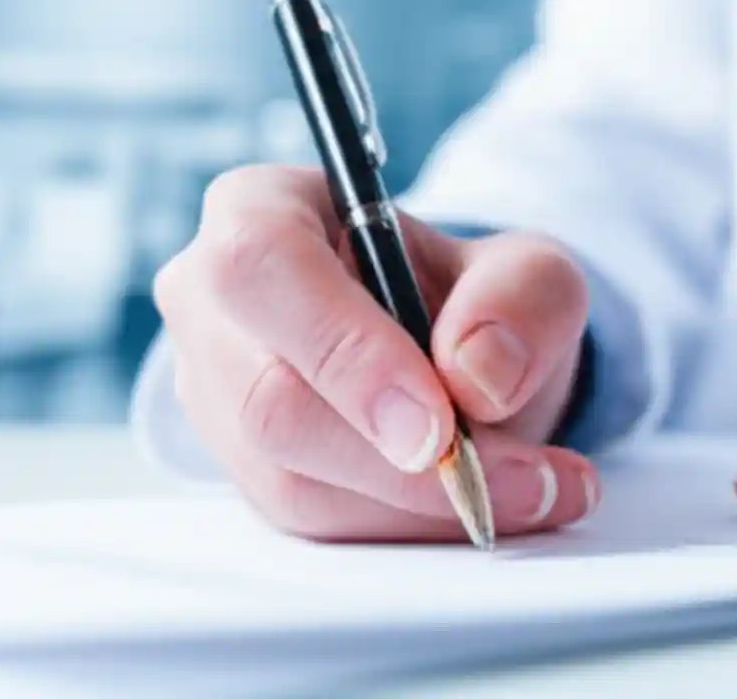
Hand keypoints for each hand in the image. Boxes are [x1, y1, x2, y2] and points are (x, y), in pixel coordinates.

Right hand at [154, 165, 599, 541]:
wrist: (439, 353)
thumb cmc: (459, 294)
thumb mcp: (525, 270)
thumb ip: (522, 298)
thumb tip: (480, 375)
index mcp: (255, 209)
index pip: (263, 264)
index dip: (347, 349)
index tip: (440, 421)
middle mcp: (208, 303)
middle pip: (269, 398)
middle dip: (396, 460)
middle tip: (510, 475)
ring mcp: (211, 394)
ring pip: (288, 477)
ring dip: (415, 504)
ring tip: (528, 489)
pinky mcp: (238, 469)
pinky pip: (307, 521)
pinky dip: (401, 526)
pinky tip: (475, 504)